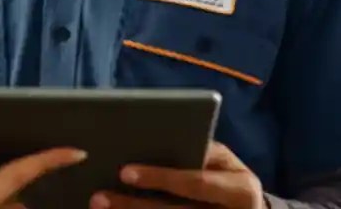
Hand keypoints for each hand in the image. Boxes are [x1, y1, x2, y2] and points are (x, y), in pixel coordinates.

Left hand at [89, 142, 264, 208]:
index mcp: (240, 189)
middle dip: (135, 205)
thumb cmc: (228, 176)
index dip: (161, 177)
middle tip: (99, 196)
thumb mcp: (225, 162)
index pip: (196, 182)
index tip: (125, 172)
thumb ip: (201, 151)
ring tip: (101, 206)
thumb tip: (154, 138)